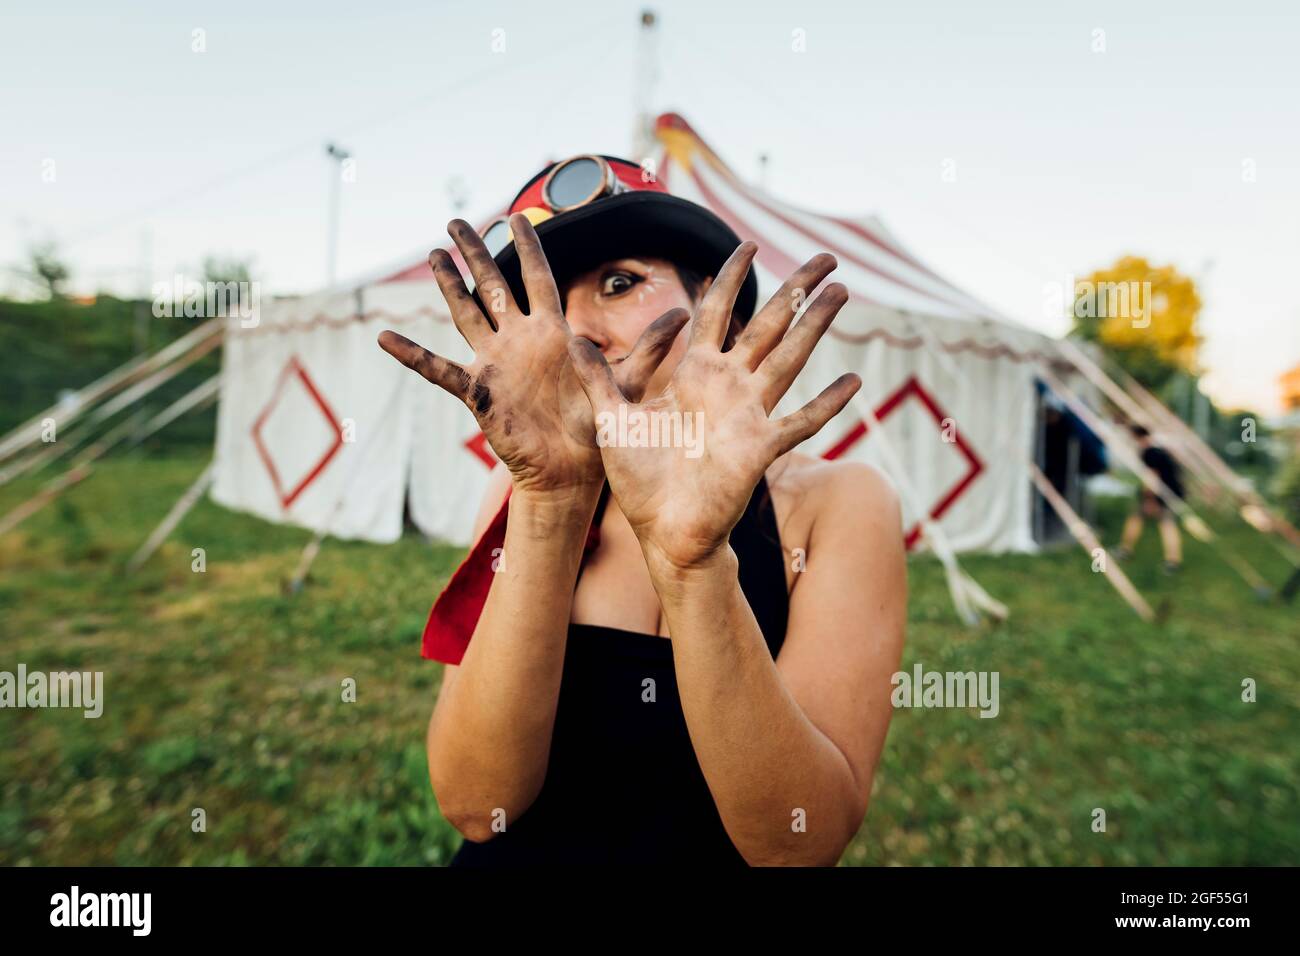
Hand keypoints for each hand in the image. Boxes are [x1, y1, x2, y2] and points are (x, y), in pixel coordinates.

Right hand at [378, 214, 687, 498]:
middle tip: (456, 221)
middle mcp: (520, 341)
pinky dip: (411, 354)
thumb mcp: (627, 380)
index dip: (527, 248)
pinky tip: (383, 337)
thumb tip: (685, 314)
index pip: (538, 279)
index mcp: (553, 333)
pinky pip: (438, 370)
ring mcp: (496, 364)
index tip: (517, 217)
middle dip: (476, 253)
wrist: (571, 473)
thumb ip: (650, 346)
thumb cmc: (597, 430)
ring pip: (467, 314)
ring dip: (449, 286)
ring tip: (433, 255)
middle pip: (493, 286)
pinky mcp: (479, 392)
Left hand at [567, 241, 860, 569]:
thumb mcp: (610, 420)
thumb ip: (598, 378)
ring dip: (816, 325)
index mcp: (693, 373)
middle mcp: (727, 385)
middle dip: (796, 289)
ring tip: (842, 292)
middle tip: (826, 257)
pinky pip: (801, 420)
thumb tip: (572, 338)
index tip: (749, 244)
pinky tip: (854, 382)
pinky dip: (827, 403)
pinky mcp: (760, 447)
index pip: (717, 311)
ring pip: (790, 357)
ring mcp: (749, 414)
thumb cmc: (638, 480)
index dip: (732, 277)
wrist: (662, 531)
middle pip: (768, 323)